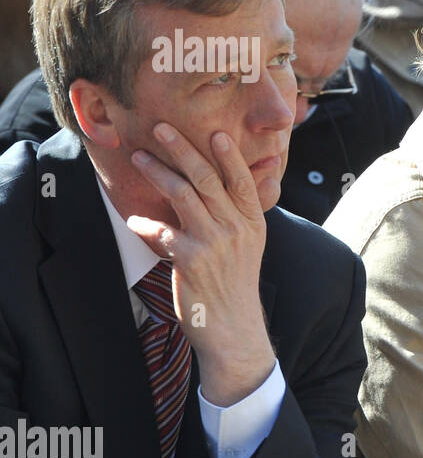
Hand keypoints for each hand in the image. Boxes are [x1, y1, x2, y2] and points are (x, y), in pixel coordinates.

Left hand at [126, 123, 274, 405]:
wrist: (234, 328)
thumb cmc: (236, 287)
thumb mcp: (248, 248)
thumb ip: (235, 219)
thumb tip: (217, 192)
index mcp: (252, 223)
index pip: (241, 181)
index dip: (229, 155)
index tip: (215, 132)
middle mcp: (236, 228)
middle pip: (208, 179)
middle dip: (183, 149)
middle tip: (162, 128)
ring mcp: (215, 242)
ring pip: (184, 195)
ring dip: (158, 172)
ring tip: (139, 158)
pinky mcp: (192, 259)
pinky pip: (163, 231)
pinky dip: (146, 223)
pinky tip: (134, 220)